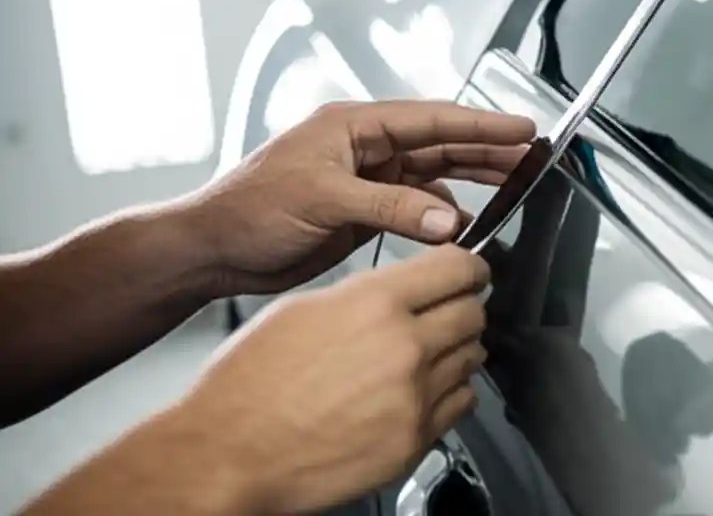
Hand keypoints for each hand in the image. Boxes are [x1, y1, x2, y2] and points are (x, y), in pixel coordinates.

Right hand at [173, 245, 489, 513]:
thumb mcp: (301, 309)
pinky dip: (450, 394)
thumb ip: (364, 295)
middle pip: (474, 312)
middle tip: (449, 312)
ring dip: (457, 352)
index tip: (471, 271)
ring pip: (471, 358)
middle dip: (465, 308)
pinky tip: (420, 392)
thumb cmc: (247, 386)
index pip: (458, 267)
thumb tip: (401, 289)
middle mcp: (403, 347)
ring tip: (424, 356)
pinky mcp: (415, 440)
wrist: (228, 455)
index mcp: (373, 304)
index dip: (469, 267)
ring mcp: (413, 397)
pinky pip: (461, 403)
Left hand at [183, 100, 533, 295]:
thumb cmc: (248, 210)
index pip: (432, 120)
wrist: (213, 251)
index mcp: (353, 127)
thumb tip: (450, 220)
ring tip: (512, 188)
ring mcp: (366, 181)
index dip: (482, 125)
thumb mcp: (324, 201)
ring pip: (433, 177)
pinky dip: (443, 218)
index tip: (523, 128)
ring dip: (471, 184)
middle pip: (440, 144)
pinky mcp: (363, 214)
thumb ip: (392, 209)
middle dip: (487, 150)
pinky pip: (417, 210)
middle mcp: (364, 148)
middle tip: (532, 157)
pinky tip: (463, 227)